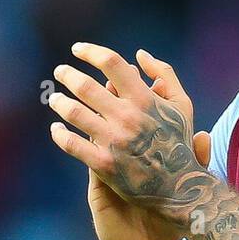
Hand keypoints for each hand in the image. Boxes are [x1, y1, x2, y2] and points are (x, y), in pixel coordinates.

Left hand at [48, 44, 211, 230]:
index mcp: (144, 99)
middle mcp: (128, 117)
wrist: (182, 189)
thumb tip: (139, 54)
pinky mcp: (105, 165)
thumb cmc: (179, 143)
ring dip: (59, 102)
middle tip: (60, 72)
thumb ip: (165, 74)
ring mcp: (114, 141)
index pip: (111, 63)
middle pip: (85, 86)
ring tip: (56, 99)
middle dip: (67, 75)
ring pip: (74, 112)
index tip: (77, 49)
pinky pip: (71, 144)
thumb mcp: (182, 106)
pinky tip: (56, 129)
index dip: (90, 51)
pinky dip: (59, 134)